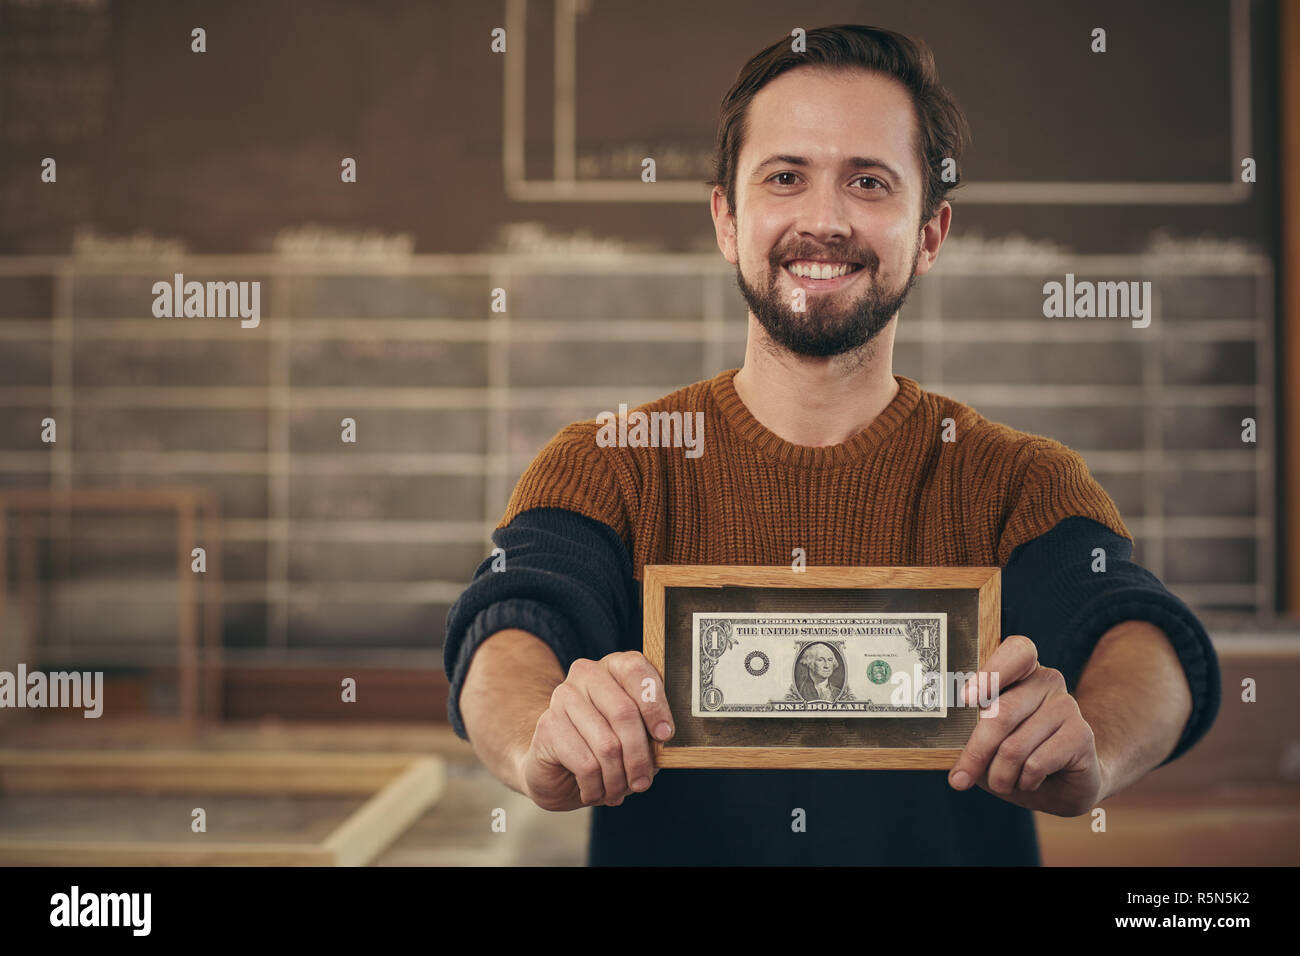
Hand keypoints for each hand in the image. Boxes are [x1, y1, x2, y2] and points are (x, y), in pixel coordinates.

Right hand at [518, 650, 673, 811]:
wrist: (556, 771)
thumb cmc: (606, 751)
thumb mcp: (637, 740)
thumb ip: (652, 734)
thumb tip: (663, 739)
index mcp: (614, 667)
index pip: (636, 671)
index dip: (654, 705)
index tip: (665, 736)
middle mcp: (587, 674)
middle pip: (624, 712)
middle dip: (639, 756)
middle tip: (642, 783)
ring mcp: (563, 697)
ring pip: (607, 744)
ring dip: (617, 779)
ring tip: (617, 792)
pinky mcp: (548, 725)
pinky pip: (585, 763)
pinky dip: (596, 787)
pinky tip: (594, 793)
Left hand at [947, 634, 1107, 815]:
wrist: (1064, 783)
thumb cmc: (1017, 757)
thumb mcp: (988, 744)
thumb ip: (970, 736)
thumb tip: (949, 756)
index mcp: (1021, 671)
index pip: (1016, 652)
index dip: (991, 673)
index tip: (967, 699)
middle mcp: (1046, 681)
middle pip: (1003, 713)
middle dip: (976, 752)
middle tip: (960, 779)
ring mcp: (1067, 705)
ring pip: (1015, 746)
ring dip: (1000, 775)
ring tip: (1002, 782)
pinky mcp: (1081, 734)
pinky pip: (1036, 763)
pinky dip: (1024, 781)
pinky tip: (1029, 781)